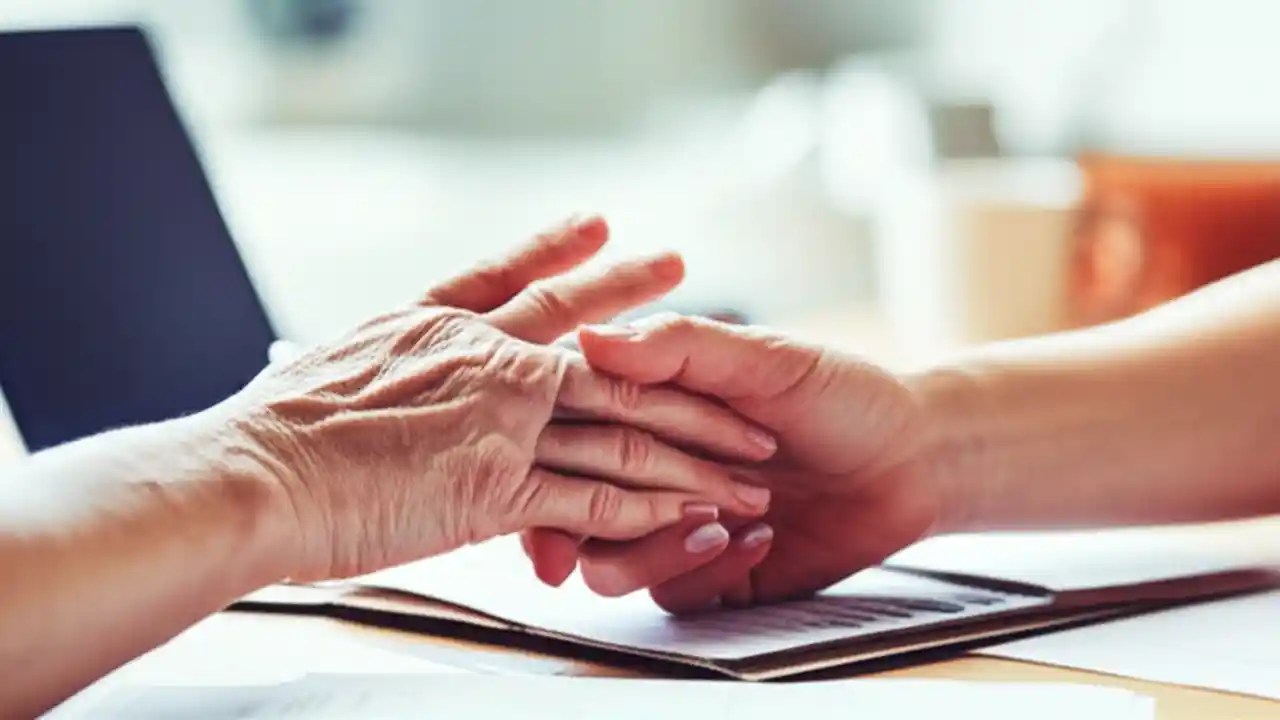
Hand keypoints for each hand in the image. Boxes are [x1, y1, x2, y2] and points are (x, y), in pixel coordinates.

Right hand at [220, 220, 774, 581]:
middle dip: (661, 323)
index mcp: (437, 329)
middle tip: (699, 289)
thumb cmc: (272, 434)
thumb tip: (384, 367)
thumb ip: (384, 367)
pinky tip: (692, 506)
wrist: (255, 476)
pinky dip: (652, 505)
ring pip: (622, 425)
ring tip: (746, 446)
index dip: (561, 249)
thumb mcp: (330, 370)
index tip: (598, 223)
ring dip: (693, 442)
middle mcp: (485, 361)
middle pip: (598, 343)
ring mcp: (503, 421)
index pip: (513, 277)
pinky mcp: (503, 488)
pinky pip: (598, 496)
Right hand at [525, 314, 953, 611]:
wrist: (910, 459)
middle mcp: (642, 472)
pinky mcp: (704, 575)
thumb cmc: (836, 394)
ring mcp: (669, 528)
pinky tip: (763, 537)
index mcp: (638, 411)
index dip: (547, 454)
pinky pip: (672, 594)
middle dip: (608, 511)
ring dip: (659, 545)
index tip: (559, 463)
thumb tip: (590, 338)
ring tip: (726, 514)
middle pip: (566, 513)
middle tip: (682, 494)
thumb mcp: (763, 358)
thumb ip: (678, 347)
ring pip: (607, 567)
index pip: (560, 436)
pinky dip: (710, 565)